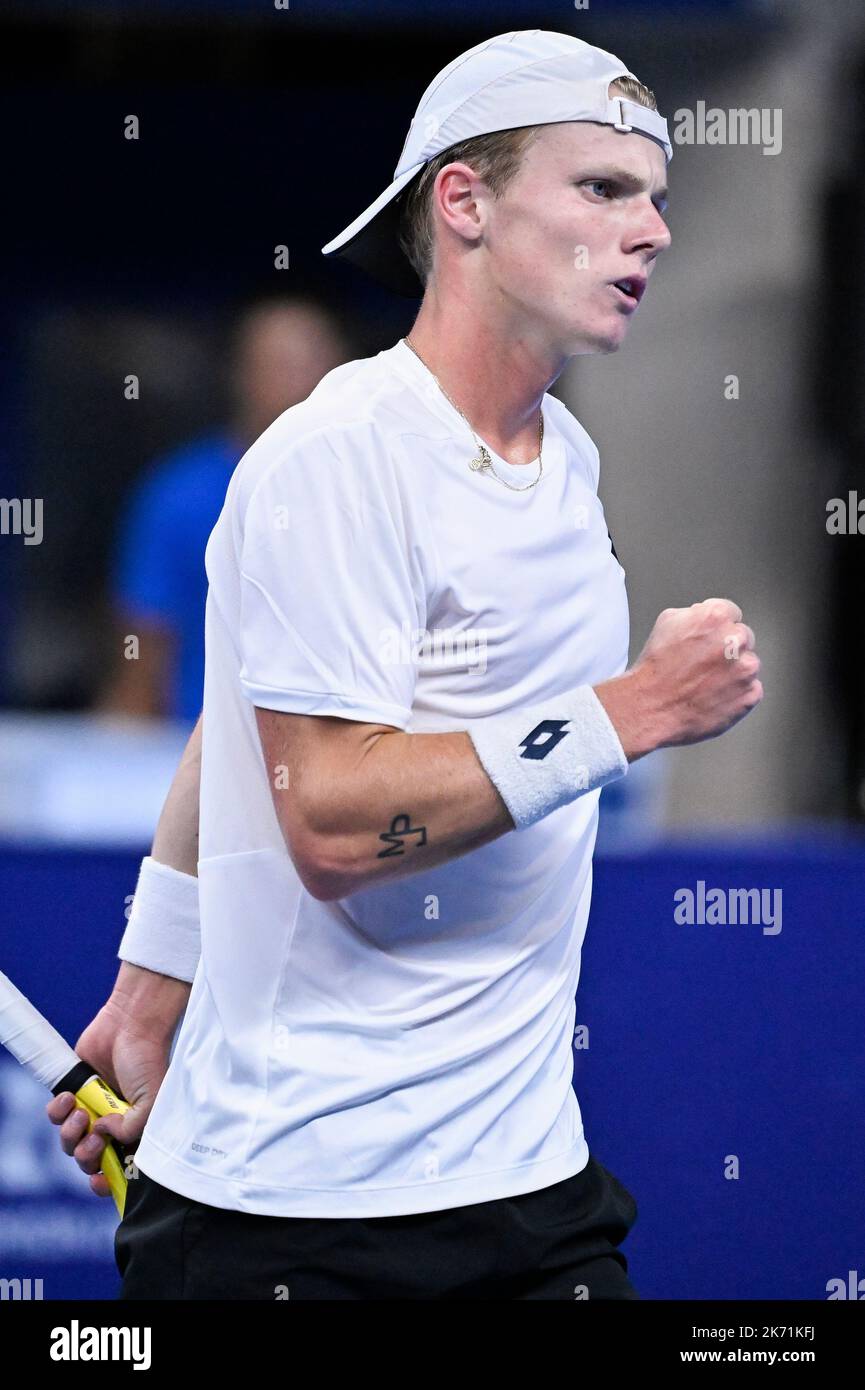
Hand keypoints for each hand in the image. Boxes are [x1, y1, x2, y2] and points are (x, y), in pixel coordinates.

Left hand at [45, 970, 186, 1197]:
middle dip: (87, 1156)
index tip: (100, 1181)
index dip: (106, 1182)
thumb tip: (103, 1133)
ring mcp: (90, 1110)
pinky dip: (57, 1112)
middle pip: (88, 1161)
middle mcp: (111, 1126)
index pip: (118, 1170)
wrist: (130, 1025)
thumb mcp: (153, 1099)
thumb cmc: (148, 1060)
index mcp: (133, 1132)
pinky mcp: (72, 1093)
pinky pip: (54, 1117)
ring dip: (70, 1134)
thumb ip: (133, 1128)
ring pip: (68, 1143)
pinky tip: (69, 1097)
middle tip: (95, 1137)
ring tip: (80, 1113)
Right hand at [633, 597, 762, 746]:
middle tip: (704, 662)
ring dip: (733, 670)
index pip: (731, 613)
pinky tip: (713, 694)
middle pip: (742, 637)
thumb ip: (694, 614)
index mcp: (716, 617)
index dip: (717, 627)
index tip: (710, 637)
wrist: (651, 708)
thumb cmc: (656, 670)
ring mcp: (745, 669)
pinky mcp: (749, 695)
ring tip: (706, 681)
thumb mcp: (666, 623)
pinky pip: (750, 689)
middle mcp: (735, 641)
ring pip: (748, 664)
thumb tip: (702, 615)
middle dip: (727, 648)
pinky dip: (736, 693)